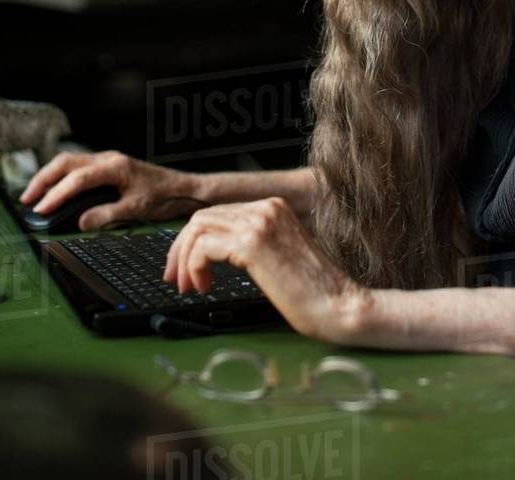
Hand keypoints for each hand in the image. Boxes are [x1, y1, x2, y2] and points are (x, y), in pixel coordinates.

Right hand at [18, 150, 199, 231]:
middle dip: (43, 179)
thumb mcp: (135, 210)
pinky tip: (56, 190)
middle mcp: (108, 158)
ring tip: (35, 196)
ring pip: (70, 162)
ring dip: (50, 177)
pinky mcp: (110, 167)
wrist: (183, 189)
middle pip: (66, 162)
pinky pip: (79, 167)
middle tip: (26, 200)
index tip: (41, 209)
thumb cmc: (164, 197)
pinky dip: (62, 177)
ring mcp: (108, 160)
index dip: (56, 195)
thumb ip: (106, 216)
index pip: (76, 179)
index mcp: (114, 166)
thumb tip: (80, 223)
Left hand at [163, 196, 365, 342]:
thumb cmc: (312, 293)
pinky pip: (204, 247)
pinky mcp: (253, 243)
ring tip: (189, 287)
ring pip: (198, 229)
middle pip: (202, 218)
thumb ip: (250, 246)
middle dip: (180, 249)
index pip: (217, 214)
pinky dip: (194, 268)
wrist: (339, 306)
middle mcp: (265, 208)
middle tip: (175, 279)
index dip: (193, 242)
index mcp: (273, 207)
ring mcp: (260, 222)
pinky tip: (203, 287)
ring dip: (184, 260)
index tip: (184, 269)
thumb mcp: (277, 258)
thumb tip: (211, 252)